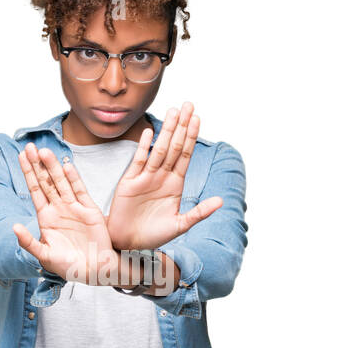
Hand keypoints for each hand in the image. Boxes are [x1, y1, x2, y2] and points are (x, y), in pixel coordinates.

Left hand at [12, 143, 120, 284]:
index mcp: (46, 218)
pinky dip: (74, 179)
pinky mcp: (89, 210)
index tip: (21, 156)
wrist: (94, 271)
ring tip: (44, 151)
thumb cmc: (69, 266)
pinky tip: (66, 166)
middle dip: (37, 164)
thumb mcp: (44, 255)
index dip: (28, 173)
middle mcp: (58, 209)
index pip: (34, 190)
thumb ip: (29, 242)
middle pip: (46, 182)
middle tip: (30, 146)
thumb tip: (13, 227)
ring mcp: (74, 207)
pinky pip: (80, 191)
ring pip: (61, 182)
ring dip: (52, 167)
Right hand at [105, 101, 221, 249]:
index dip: (192, 137)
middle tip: (188, 105)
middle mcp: (162, 176)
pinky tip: (149, 132)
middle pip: (175, 146)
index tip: (198, 118)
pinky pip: (139, 161)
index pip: (186, 155)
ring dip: (167, 130)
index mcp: (175, 184)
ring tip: (174, 111)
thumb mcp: (180, 225)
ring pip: (159, 149)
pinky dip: (144, 147)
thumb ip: (199, 212)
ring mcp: (146, 177)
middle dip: (182, 126)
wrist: (127, 243)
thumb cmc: (153, 235)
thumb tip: (221, 200)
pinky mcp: (130, 181)